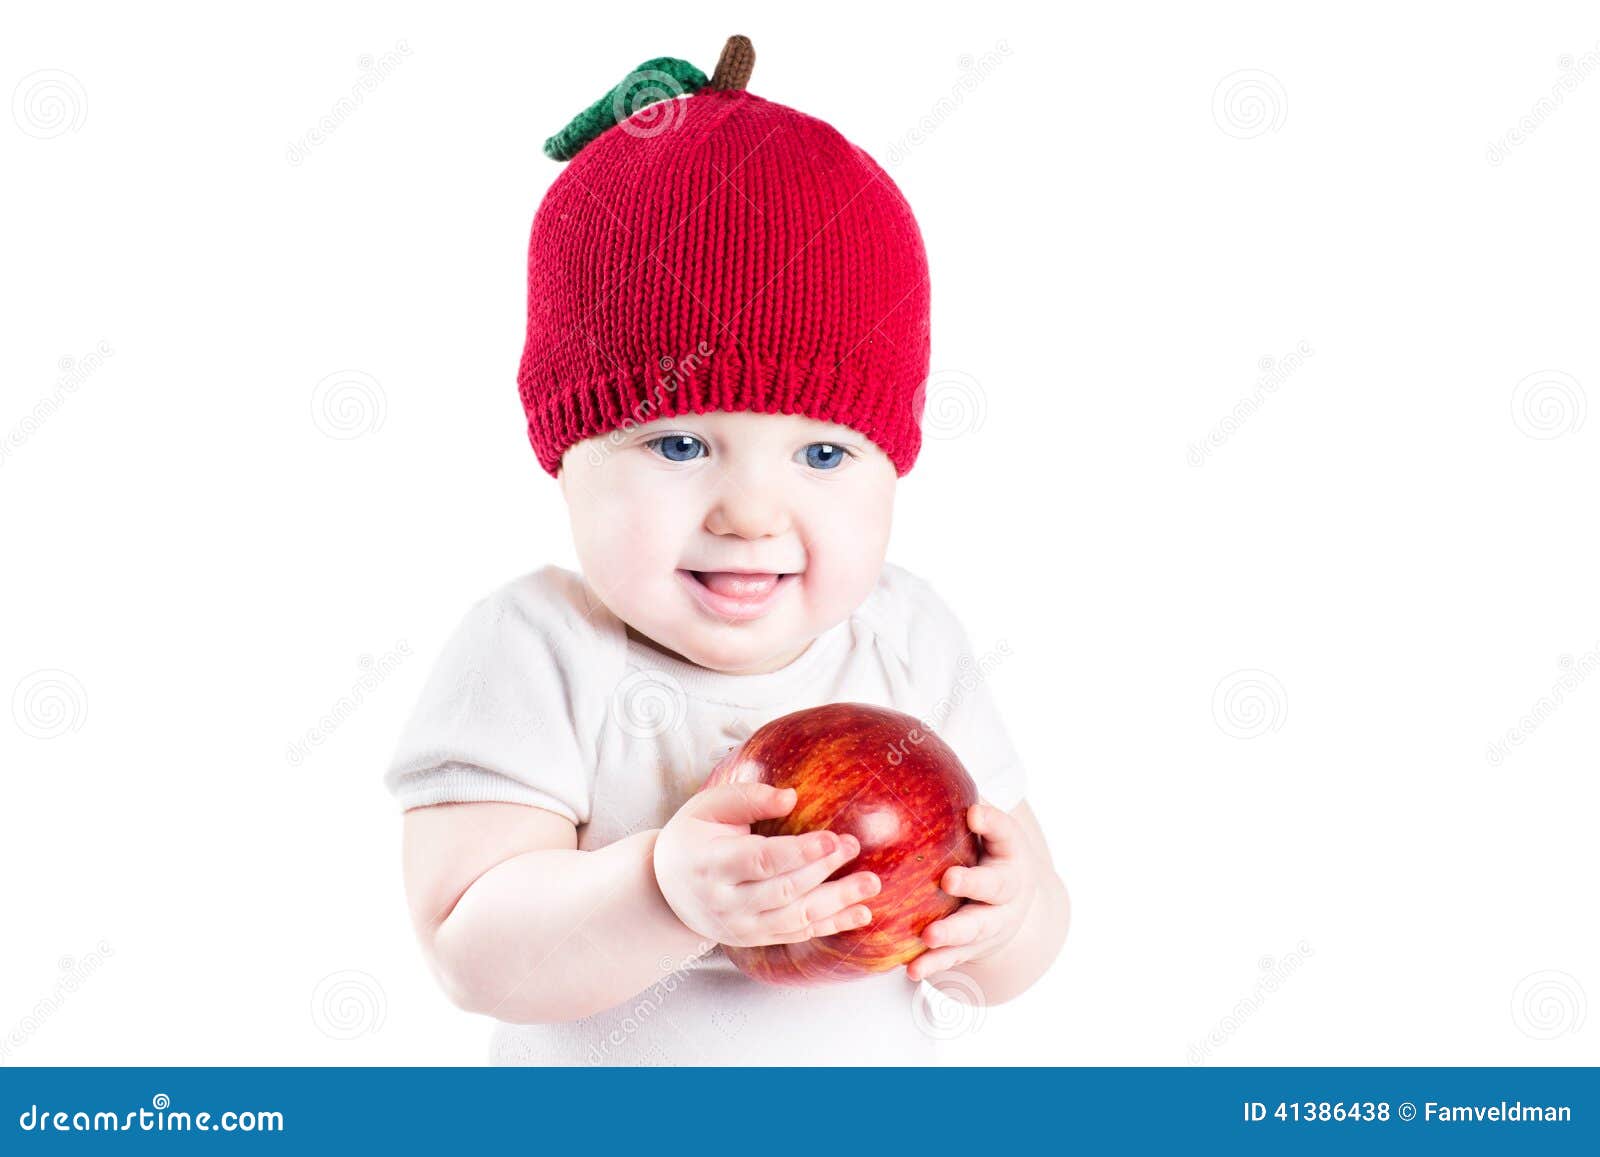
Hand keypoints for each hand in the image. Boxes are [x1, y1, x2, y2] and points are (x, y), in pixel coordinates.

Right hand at [653, 782, 881, 947]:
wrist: (667, 890)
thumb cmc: (694, 837)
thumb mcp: (707, 808)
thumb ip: (748, 798)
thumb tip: (791, 797)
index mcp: (711, 865)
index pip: (760, 861)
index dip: (798, 853)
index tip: (832, 839)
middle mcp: (726, 903)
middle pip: (783, 890)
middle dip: (823, 870)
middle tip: (854, 846)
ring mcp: (742, 927)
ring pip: (796, 918)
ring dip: (837, 902)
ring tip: (871, 884)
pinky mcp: (756, 940)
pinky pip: (799, 934)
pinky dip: (832, 925)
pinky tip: (861, 912)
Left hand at [906, 801, 1036, 982]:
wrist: (1014, 904)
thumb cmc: (987, 853)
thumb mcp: (987, 829)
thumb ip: (966, 807)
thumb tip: (917, 764)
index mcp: (1009, 852)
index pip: (1005, 833)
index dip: (992, 823)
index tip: (974, 813)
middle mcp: (1007, 889)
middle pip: (994, 887)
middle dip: (973, 884)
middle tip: (950, 879)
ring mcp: (993, 921)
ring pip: (975, 929)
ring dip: (952, 934)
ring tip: (929, 935)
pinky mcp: (974, 947)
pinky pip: (954, 958)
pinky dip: (934, 964)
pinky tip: (913, 969)